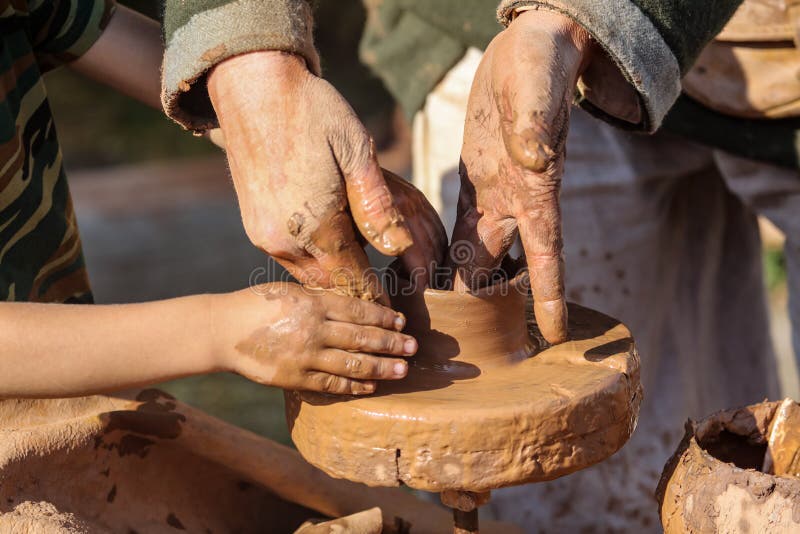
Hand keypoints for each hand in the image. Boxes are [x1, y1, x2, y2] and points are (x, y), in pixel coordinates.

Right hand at [208, 51, 439, 301]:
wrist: (251, 85)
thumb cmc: (311, 112)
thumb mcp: (356, 152)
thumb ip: (378, 206)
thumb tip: (401, 249)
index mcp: (315, 226)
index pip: (354, 282)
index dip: (377, 299)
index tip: (395, 313)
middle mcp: (284, 240)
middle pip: (330, 285)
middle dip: (356, 292)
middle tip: (383, 297)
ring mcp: (264, 234)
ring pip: (308, 274)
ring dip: (333, 276)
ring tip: (360, 272)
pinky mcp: (254, 224)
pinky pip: (290, 257)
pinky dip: (312, 260)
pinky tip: (330, 245)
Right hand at [213, 283, 416, 394]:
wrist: (221, 330)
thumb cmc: (256, 304)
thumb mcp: (291, 291)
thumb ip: (321, 300)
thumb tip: (355, 307)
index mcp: (313, 303)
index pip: (358, 311)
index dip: (383, 317)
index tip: (401, 322)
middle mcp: (313, 329)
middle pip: (362, 338)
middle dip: (391, 343)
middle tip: (413, 347)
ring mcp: (304, 356)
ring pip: (352, 365)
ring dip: (381, 368)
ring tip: (402, 370)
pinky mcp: (294, 378)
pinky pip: (331, 385)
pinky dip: (354, 387)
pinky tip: (371, 386)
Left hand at [449, 9, 593, 343]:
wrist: (531, 50)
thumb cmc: (541, 67)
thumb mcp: (537, 91)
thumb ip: (534, 126)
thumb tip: (535, 159)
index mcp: (537, 189)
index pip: (547, 252)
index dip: (550, 295)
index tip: (557, 335)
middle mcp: (517, 201)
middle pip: (502, 266)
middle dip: (490, 306)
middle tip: (468, 345)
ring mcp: (495, 193)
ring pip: (476, 252)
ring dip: (460, 284)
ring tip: (434, 319)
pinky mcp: (476, 180)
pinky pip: (457, 225)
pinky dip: (444, 250)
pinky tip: (424, 272)